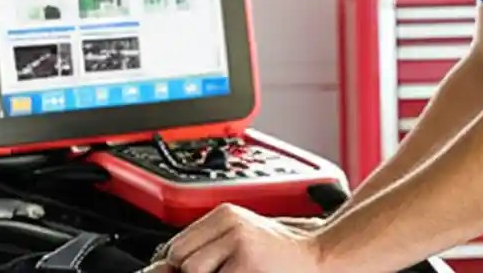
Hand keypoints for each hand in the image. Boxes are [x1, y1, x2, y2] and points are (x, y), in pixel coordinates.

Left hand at [143, 204, 327, 272]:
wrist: (322, 260)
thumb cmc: (283, 257)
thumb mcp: (240, 241)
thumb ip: (205, 250)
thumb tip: (159, 269)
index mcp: (225, 215)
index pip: (177, 245)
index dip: (180, 268)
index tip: (193, 271)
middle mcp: (230, 224)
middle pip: (180, 259)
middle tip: (228, 271)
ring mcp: (238, 244)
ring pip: (193, 271)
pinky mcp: (245, 264)